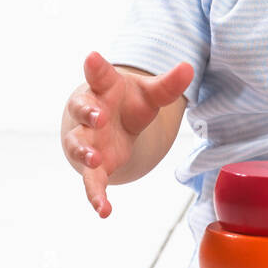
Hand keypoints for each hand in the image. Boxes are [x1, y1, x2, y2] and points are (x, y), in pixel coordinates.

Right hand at [62, 51, 193, 216]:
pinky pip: (90, 181)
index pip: (98, 74)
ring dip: (84, 152)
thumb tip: (189, 67)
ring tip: (96, 159)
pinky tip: (104, 211)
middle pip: (82, 110)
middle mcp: (89, 113)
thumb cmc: (127, 102)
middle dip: (89, 113)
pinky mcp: (93, 165)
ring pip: (78, 145)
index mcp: (103, 88)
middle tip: (99, 116)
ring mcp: (87, 140)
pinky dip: (95, 195)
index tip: (92, 57)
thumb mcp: (150, 94)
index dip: (95, 66)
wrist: (111, 122)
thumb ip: (168, 85)